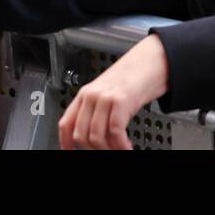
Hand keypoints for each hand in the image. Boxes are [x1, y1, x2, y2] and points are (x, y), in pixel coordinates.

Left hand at [58, 34, 169, 149]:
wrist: (148, 62)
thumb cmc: (130, 79)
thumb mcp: (107, 95)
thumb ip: (96, 112)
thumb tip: (94, 138)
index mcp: (84, 95)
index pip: (66, 124)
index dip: (66, 142)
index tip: (71, 151)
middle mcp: (91, 96)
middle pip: (81, 135)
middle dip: (94, 150)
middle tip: (107, 152)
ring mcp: (104, 98)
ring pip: (96, 137)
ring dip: (109, 149)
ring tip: (120, 150)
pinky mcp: (120, 100)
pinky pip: (115, 132)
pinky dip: (121, 145)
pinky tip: (127, 147)